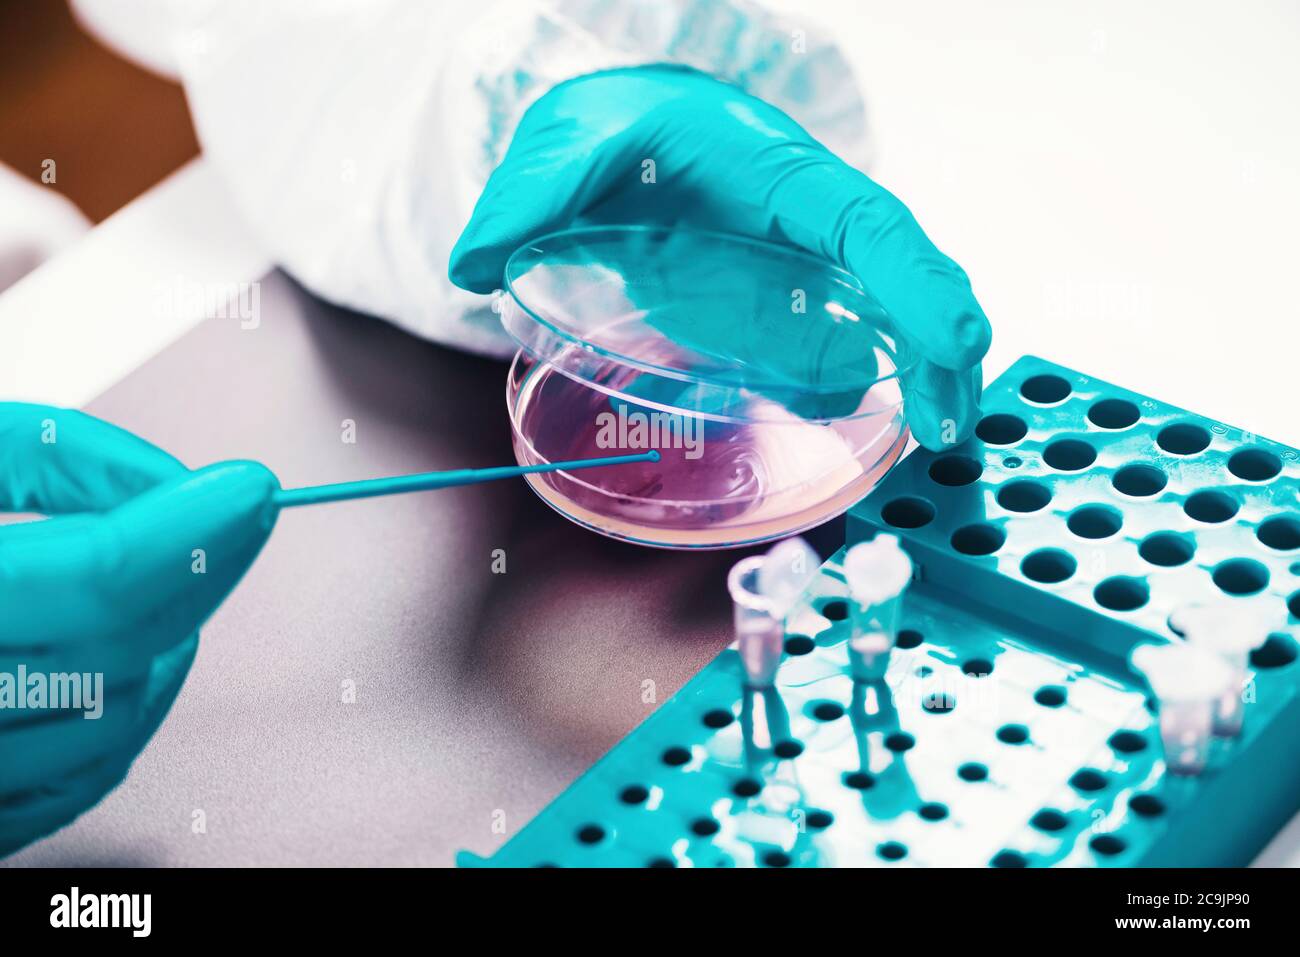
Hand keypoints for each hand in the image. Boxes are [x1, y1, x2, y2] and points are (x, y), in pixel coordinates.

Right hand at [0, 404, 278, 856]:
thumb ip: (46, 451)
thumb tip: (167, 488)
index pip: (94, 581)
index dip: (190, 528)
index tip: (249, 487)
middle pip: (116, 656)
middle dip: (197, 575)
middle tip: (235, 513)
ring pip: (109, 727)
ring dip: (167, 642)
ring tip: (175, 574)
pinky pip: (70, 788)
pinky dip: (128, 717)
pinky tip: (142, 658)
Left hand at [449, 66, 990, 449]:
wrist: (624, 134)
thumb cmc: (615, 126)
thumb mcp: (569, 144)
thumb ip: (527, 198)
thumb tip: (472, 264)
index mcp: (777, 176)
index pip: (865, 223)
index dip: (917, 280)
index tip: (957, 338)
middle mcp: (804, 227)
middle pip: (897, 280)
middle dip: (939, 347)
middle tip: (952, 424)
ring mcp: (795, 272)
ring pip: (874, 321)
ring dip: (911, 379)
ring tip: (932, 439)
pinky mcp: (772, 310)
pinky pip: (824, 349)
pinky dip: (845, 388)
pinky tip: (850, 427)